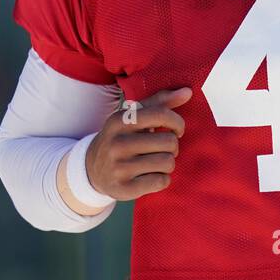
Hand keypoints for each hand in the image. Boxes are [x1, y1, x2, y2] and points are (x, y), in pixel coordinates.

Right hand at [85, 87, 191, 201]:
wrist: (91, 169)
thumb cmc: (121, 138)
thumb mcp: (132, 118)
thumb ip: (159, 102)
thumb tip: (188, 91)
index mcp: (120, 121)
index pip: (161, 114)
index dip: (177, 122)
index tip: (177, 130)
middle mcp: (118, 143)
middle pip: (169, 142)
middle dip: (173, 146)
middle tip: (163, 149)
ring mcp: (120, 167)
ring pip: (167, 163)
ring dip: (168, 163)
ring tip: (157, 162)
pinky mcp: (124, 188)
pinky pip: (161, 181)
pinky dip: (162, 179)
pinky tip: (151, 176)